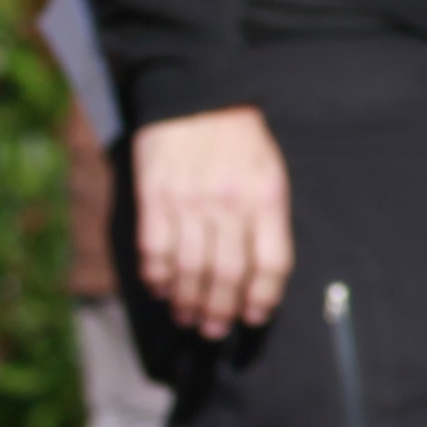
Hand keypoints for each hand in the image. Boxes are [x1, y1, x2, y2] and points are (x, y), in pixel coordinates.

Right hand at [129, 106, 292, 338]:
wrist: (195, 95)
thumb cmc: (238, 140)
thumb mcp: (268, 172)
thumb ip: (265, 219)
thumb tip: (255, 276)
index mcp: (266, 196)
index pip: (271, 262)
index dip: (263, 297)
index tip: (253, 317)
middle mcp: (229, 203)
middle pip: (228, 274)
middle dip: (221, 311)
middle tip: (214, 330)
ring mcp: (189, 202)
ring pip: (189, 269)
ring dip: (188, 302)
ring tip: (187, 318)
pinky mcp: (154, 198)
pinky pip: (154, 251)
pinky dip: (157, 277)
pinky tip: (161, 289)